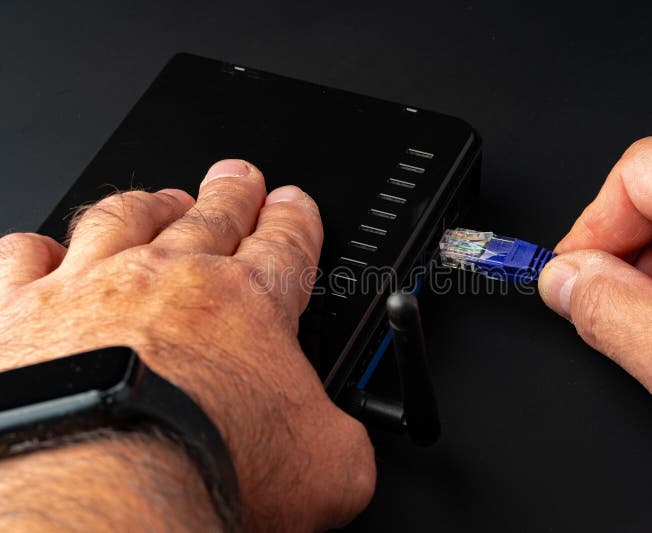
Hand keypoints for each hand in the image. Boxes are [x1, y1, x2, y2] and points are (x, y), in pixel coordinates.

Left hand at [0, 159, 374, 530]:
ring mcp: (92, 288)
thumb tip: (346, 450)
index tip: (292, 202)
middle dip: (232, 193)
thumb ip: (343, 440)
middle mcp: (171, 280)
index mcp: (248, 306)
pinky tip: (47, 251)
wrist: (107, 486)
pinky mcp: (21, 314)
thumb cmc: (207, 463)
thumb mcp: (327, 464)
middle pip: (210, 217)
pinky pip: (25, 258)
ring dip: (149, 205)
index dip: (294, 219)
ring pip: (125, 219)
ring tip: (162, 199)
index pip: (283, 245)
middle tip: (239, 176)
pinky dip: (38, 250)